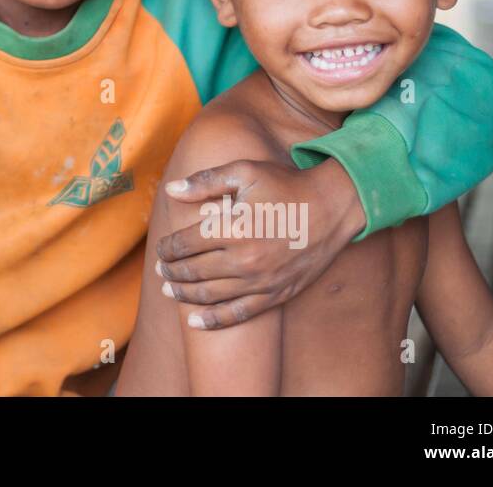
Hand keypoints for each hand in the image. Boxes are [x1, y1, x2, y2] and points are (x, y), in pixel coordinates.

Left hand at [155, 157, 366, 327]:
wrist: (332, 207)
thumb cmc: (285, 185)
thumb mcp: (245, 172)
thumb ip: (205, 181)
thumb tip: (171, 190)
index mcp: (233, 228)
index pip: (185, 244)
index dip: (167, 249)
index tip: (161, 248)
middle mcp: (244, 259)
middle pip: (194, 272)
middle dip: (172, 271)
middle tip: (161, 269)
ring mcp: (261, 281)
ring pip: (210, 295)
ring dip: (185, 294)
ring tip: (170, 289)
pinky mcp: (276, 294)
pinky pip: (239, 314)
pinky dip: (213, 319)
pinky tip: (194, 320)